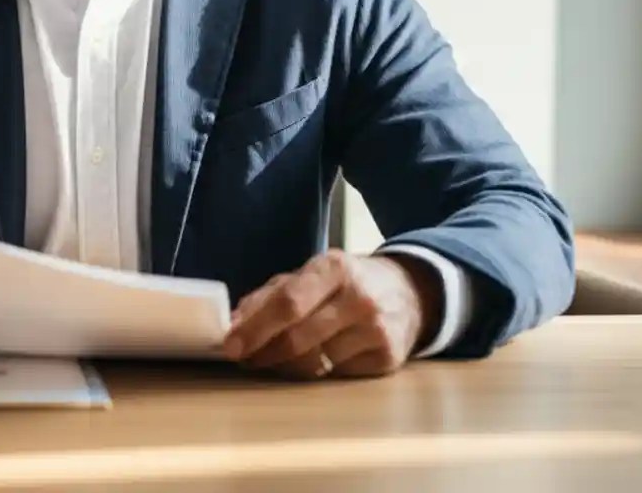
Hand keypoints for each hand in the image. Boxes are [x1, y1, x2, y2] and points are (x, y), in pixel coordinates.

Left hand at [222, 249, 442, 379]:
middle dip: (264, 353)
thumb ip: (272, 294)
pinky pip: (336, 375)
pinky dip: (320, 371)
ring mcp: (375, 329)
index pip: (287, 303)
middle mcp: (358, 297)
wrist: (410, 293)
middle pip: (298, 337)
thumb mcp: (313, 274)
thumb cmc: (348, 284)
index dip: (255, 328)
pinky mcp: (387, 357)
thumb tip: (235, 321)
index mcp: (334, 267)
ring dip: (288, 365)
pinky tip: (320, 358)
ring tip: (278, 358)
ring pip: (315, 362)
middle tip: (246, 359)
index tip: (231, 346)